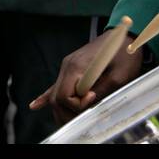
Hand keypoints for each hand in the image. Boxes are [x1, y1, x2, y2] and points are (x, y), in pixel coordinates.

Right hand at [28, 30, 143, 124]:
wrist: (123, 37)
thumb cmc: (123, 55)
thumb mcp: (119, 76)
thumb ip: (101, 90)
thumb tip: (88, 103)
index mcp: (77, 67)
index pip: (65, 95)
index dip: (78, 105)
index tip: (93, 99)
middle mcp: (67, 66)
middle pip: (57, 97)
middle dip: (67, 113)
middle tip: (83, 119)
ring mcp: (67, 67)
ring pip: (55, 94)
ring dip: (61, 110)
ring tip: (70, 122)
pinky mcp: (70, 69)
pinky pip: (55, 86)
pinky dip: (45, 97)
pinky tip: (34, 105)